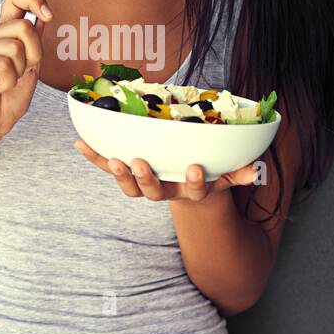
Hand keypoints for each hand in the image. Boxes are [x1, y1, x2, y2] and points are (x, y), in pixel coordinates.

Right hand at [0, 0, 51, 146]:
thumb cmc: (8, 99)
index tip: (48, 14)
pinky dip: (7, 81)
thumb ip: (34, 43)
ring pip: (15, 47)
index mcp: (3, 32)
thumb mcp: (31, 67)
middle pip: (24, 26)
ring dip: (19, 72)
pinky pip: (3, 65)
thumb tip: (43, 16)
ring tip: (5, 83)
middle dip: (33, 54)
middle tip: (20, 73)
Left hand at [73, 139, 260, 201]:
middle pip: (152, 192)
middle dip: (145, 179)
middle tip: (139, 163)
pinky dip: (93, 156)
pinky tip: (79, 142)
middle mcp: (164, 190)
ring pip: (129, 186)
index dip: (193, 181)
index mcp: (189, 189)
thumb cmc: (207, 172)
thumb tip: (254, 171)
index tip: (193, 168)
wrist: (184, 184)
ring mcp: (144, 184)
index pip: (193, 190)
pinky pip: (107, 167)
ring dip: (119, 174)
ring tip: (112, 159)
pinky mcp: (126, 173)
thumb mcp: (223, 174)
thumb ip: (237, 174)